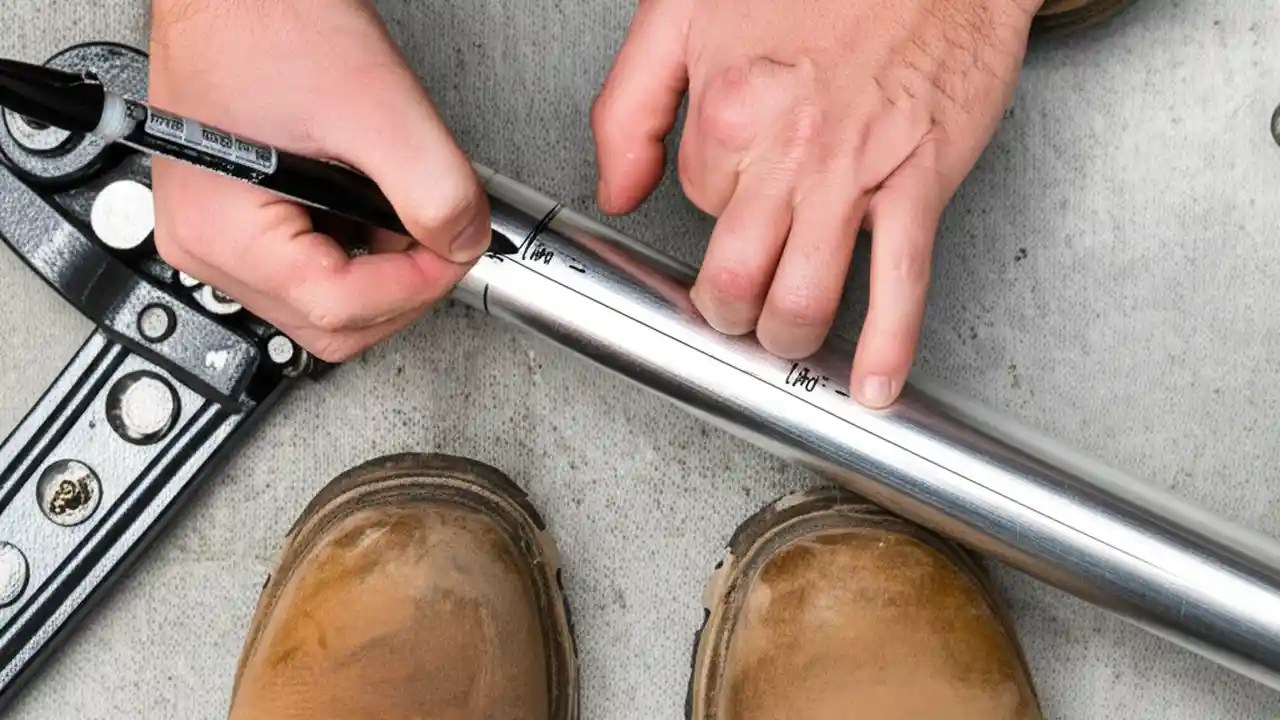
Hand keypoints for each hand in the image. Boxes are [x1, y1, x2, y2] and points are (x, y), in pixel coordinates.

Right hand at [149, 0, 488, 361]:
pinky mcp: (232, 220)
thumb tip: (466, 243)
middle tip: (439, 238)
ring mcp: (215, 237)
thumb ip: (437, 189)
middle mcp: (207, 248)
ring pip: (322, 305)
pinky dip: (355, 251)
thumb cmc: (270, 22)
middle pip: (331, 324)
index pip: (342, 310)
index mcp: (226, 234)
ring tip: (403, 211)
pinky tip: (372, 207)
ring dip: (382, 273)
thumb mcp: (378, 109)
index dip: (418, 287)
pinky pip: (306, 269)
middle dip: (401, 290)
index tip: (456, 249)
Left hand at [592, 0, 1039, 406]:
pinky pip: (901, 282)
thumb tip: (617, 189)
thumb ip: (631, 105)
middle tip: (736, 309)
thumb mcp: (684, 9)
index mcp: (726, 110)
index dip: (712, 206)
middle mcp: (786, 152)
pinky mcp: (920, 182)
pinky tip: (873, 382)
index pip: (695, 204)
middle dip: (730, 307)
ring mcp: (855, 174)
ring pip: (804, 296)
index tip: (728, 205)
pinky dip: (887, 345)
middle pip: (735, 276)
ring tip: (785, 337)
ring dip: (787, 336)